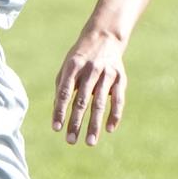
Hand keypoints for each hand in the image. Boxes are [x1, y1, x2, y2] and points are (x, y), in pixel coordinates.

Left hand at [51, 27, 126, 145]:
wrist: (105, 37)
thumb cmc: (81, 57)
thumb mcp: (67, 67)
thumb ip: (62, 88)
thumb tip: (57, 112)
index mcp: (73, 67)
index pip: (65, 93)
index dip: (60, 112)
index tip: (56, 129)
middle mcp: (90, 70)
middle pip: (81, 101)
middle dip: (76, 122)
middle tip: (70, 141)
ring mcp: (107, 74)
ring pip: (99, 103)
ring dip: (94, 124)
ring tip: (90, 142)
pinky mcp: (120, 78)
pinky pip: (118, 100)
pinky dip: (114, 115)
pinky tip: (109, 129)